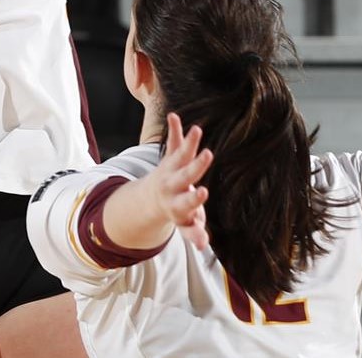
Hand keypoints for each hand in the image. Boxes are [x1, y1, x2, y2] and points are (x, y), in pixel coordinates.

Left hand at [140, 113, 213, 250]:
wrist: (154, 199)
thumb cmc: (178, 212)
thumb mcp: (185, 225)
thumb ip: (194, 233)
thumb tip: (202, 245)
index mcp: (178, 204)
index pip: (187, 202)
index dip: (194, 198)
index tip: (202, 192)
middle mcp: (174, 185)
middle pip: (185, 175)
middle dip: (196, 166)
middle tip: (207, 155)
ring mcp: (171, 169)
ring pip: (180, 155)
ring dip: (188, 142)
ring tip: (197, 129)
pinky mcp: (171, 157)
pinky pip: (173, 142)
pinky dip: (174, 129)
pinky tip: (173, 115)